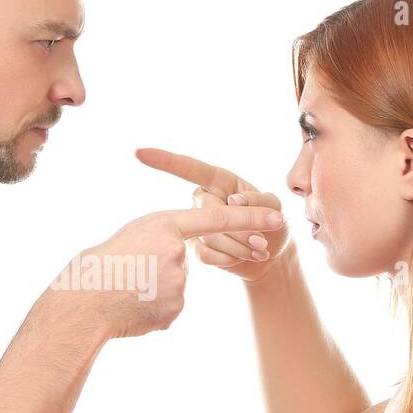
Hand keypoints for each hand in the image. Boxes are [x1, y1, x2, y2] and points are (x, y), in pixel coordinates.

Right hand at [55, 200, 284, 339]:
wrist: (84, 301)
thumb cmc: (102, 265)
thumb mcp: (134, 234)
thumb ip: (165, 237)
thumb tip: (183, 252)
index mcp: (165, 226)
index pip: (216, 218)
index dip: (250, 216)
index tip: (278, 215)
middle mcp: (177, 252)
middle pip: (186, 259)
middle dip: (162, 268)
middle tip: (133, 272)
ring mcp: (178, 283)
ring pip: (177, 286)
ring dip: (157, 290)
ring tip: (127, 291)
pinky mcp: (176, 309)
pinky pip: (171, 307)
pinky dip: (154, 309)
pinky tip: (134, 308)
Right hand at [134, 147, 291, 281]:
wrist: (270, 257)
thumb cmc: (273, 225)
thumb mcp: (273, 207)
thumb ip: (257, 201)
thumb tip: (232, 201)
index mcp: (217, 181)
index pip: (188, 168)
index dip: (165, 161)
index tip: (139, 153)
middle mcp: (203, 200)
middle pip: (207, 212)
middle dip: (238, 229)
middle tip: (261, 241)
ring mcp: (196, 226)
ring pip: (207, 236)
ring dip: (238, 246)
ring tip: (259, 250)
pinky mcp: (197, 248)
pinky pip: (206, 254)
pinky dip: (230, 259)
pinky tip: (245, 258)